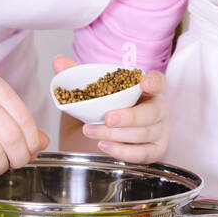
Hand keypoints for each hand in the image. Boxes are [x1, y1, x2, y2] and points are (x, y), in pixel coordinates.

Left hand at [52, 56, 169, 163]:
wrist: (107, 133)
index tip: (143, 83)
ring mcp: (159, 131)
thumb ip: (77, 74)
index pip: (158, 82)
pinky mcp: (155, 150)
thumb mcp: (94, 91)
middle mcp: (157, 110)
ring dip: (116, 134)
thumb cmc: (108, 108)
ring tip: (91, 131)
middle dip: (129, 117)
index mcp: (148, 90)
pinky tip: (104, 145)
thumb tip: (58, 62)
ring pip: (143, 134)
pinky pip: (141, 154)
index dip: (153, 82)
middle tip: (108, 118)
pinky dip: (122, 151)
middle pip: (151, 113)